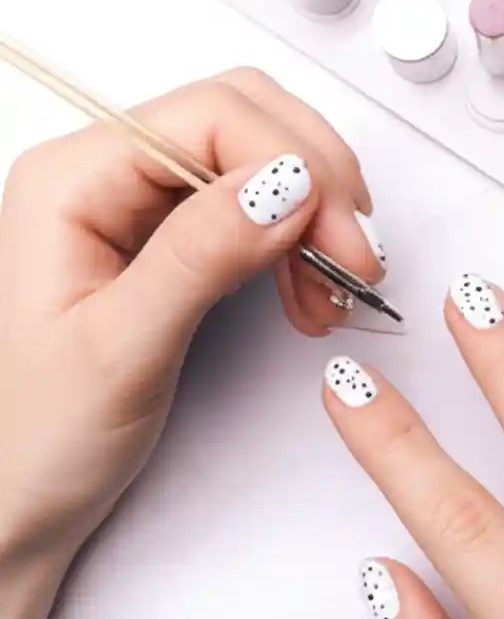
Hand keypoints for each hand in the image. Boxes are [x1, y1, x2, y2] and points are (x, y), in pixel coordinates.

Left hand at [0, 69, 384, 618]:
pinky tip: (311, 291)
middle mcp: (105, 175)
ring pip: (262, 162)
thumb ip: (201, 257)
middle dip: (319, 181)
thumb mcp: (119, 350)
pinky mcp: (171, 239)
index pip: (215, 116)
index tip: (343, 239)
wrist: (16, 501)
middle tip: (354, 258)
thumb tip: (287, 184)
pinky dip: (303, 241)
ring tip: (333, 289)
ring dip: (318, 214)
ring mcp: (140, 204)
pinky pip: (257, 208)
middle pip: (247, 121)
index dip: (298, 165)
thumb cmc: (33, 436)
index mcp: (71, 179)